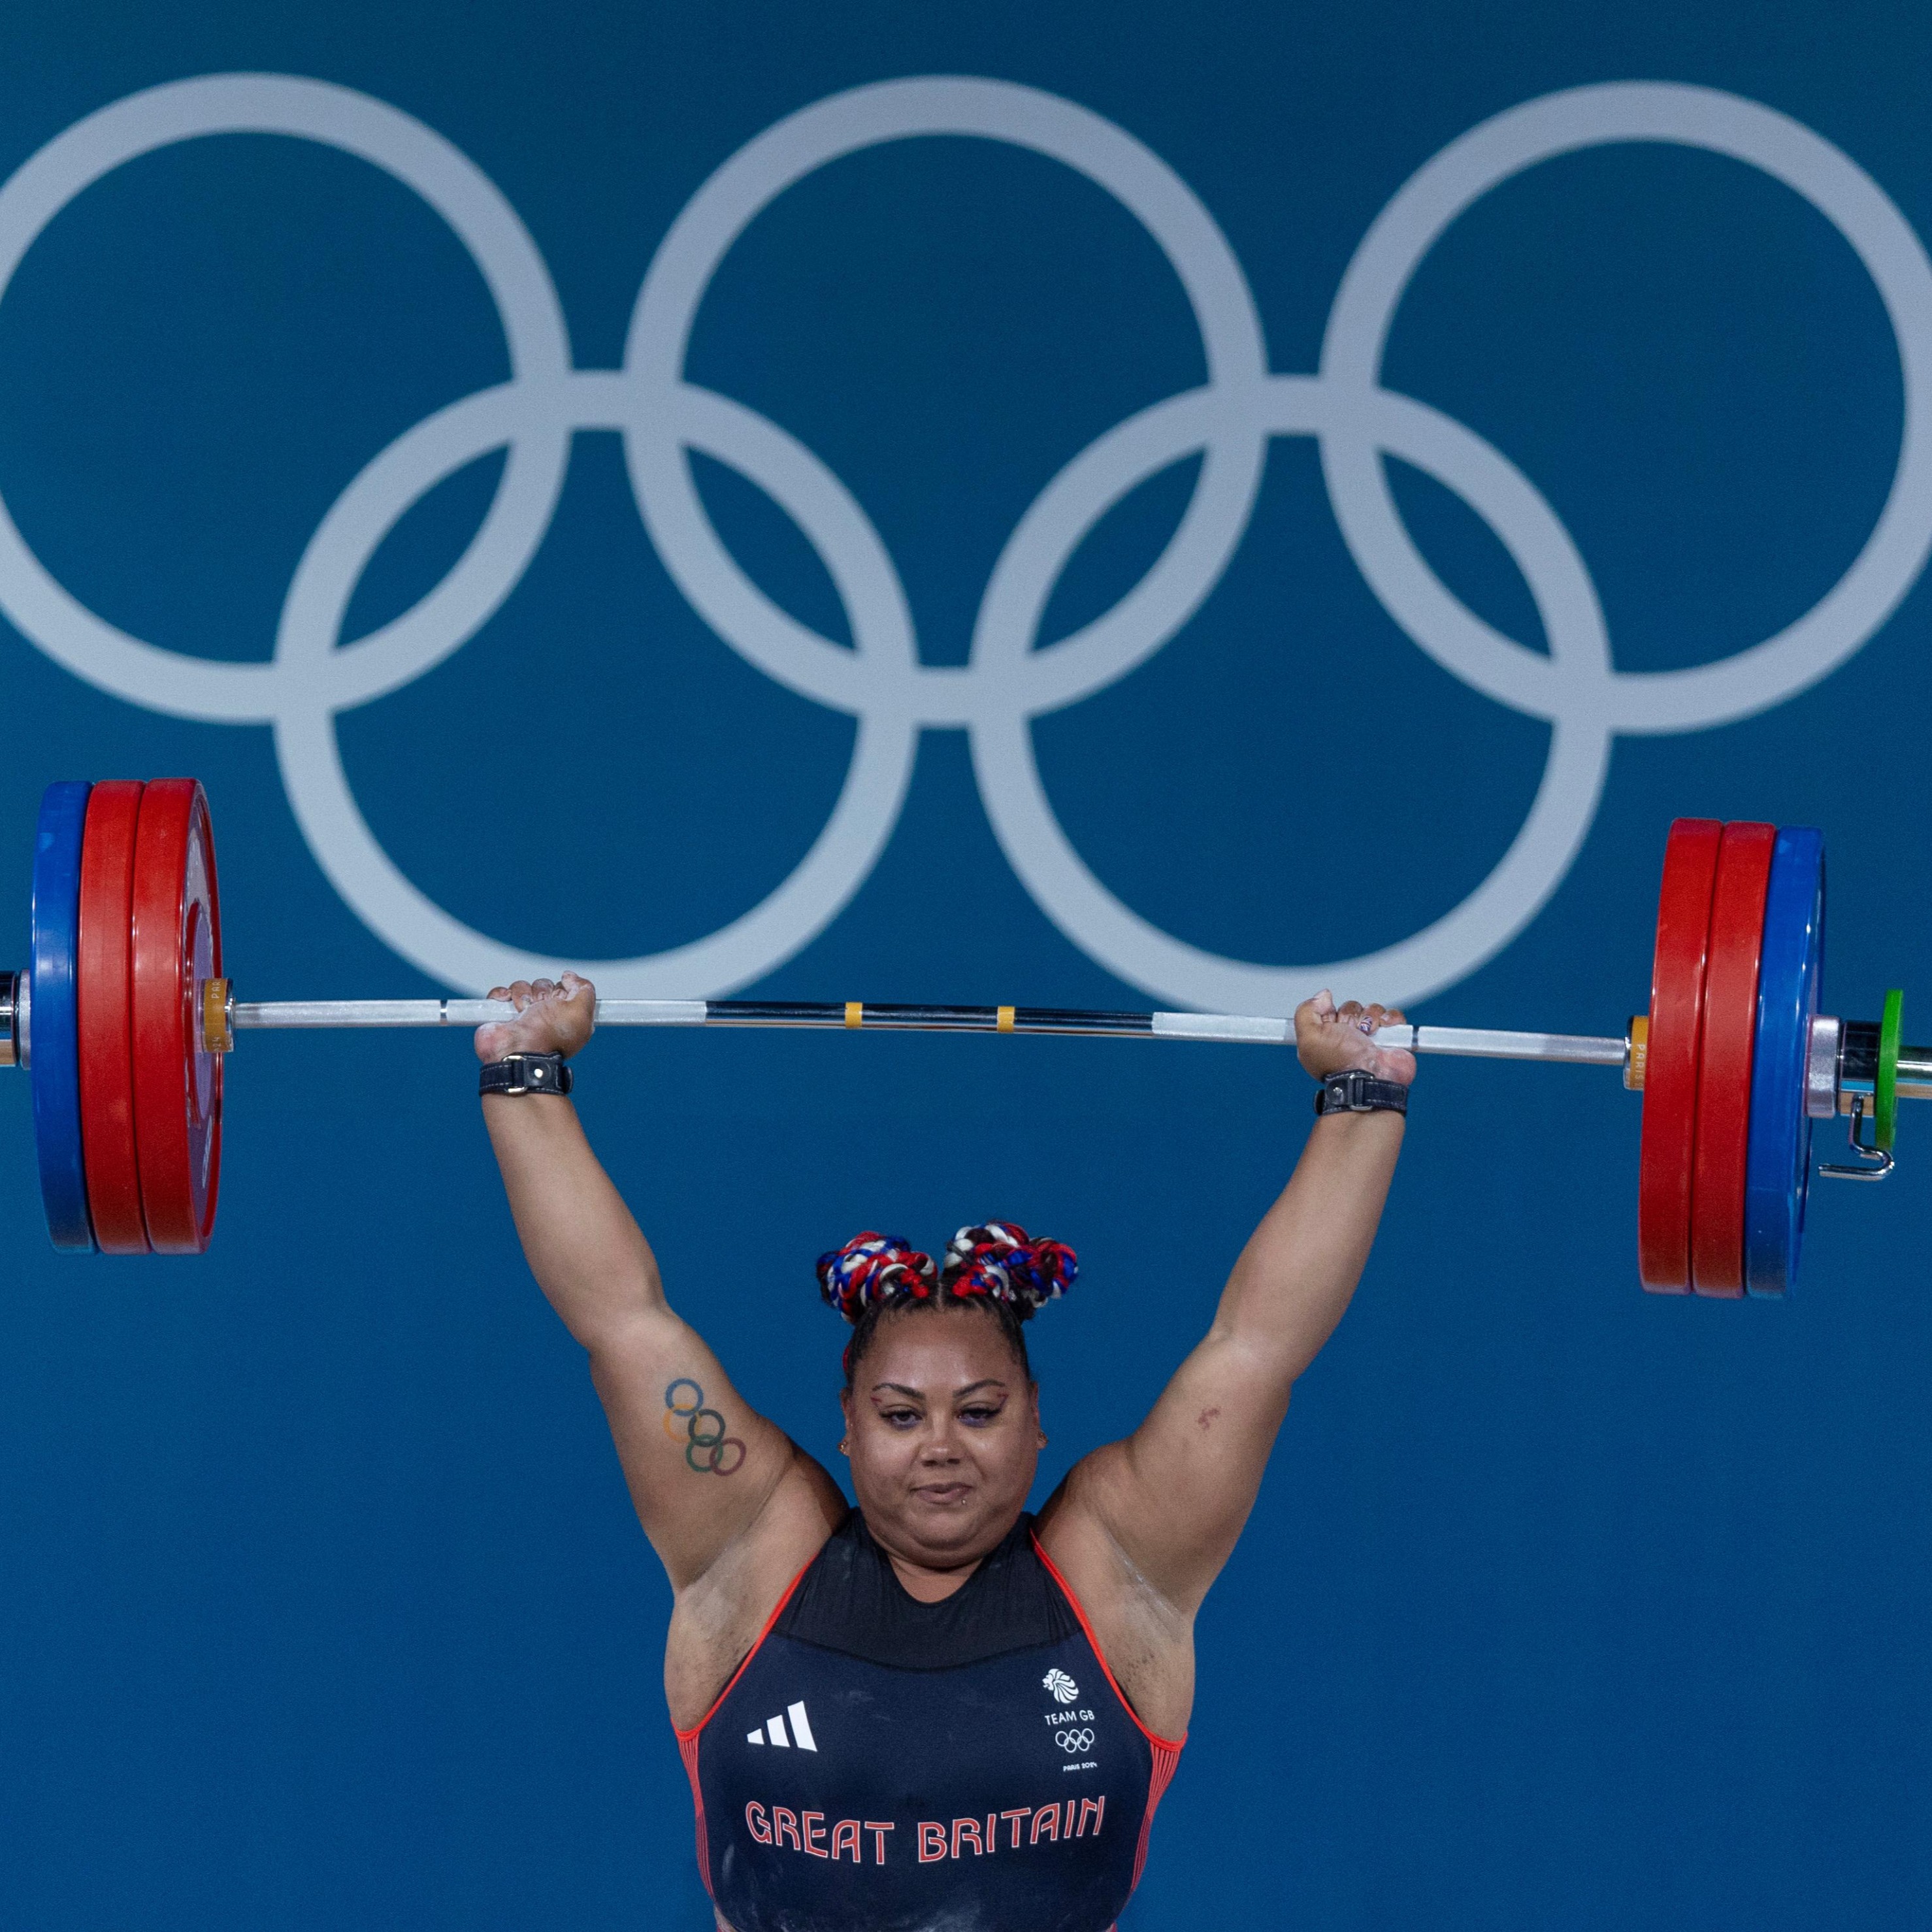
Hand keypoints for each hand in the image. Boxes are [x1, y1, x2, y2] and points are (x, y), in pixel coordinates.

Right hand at [474, 972, 596, 1063]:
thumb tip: (571, 977)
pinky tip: (508, 1004)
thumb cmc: (548, 1036)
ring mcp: (523, 1015)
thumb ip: (585, 990)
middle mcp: (545, 1016)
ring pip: (522, 986)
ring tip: (523, 1011)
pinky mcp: (502, 1014)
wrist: (517, 1050)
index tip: (561, 997)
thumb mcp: (580, 1012)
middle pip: (543, 985)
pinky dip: (502, 995)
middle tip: (540, 1007)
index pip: (565, 989)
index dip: (563, 989)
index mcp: (566, 1017)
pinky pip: (501, 992)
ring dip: (522, 995)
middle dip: (542, 991)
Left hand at [1294, 990, 1415, 1085]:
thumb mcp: (1309, 1037)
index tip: (1331, 1023)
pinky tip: (1384, 1028)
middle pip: (1351, 1008)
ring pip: (1372, 1009)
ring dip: (1371, 1016)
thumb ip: (1306, 1012)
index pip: (1329, 1010)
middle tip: (1352, 1032)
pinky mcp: (1392, 1038)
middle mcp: (1349, 1037)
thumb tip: (1323, 996)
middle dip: (1352, 1015)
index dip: (1330, 1012)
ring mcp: (1371, 1038)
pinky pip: (1393, 1016)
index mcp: (1327, 1037)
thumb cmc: (1339, 1063)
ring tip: (1369, 1033)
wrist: (1369, 1080)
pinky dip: (1390, 1018)